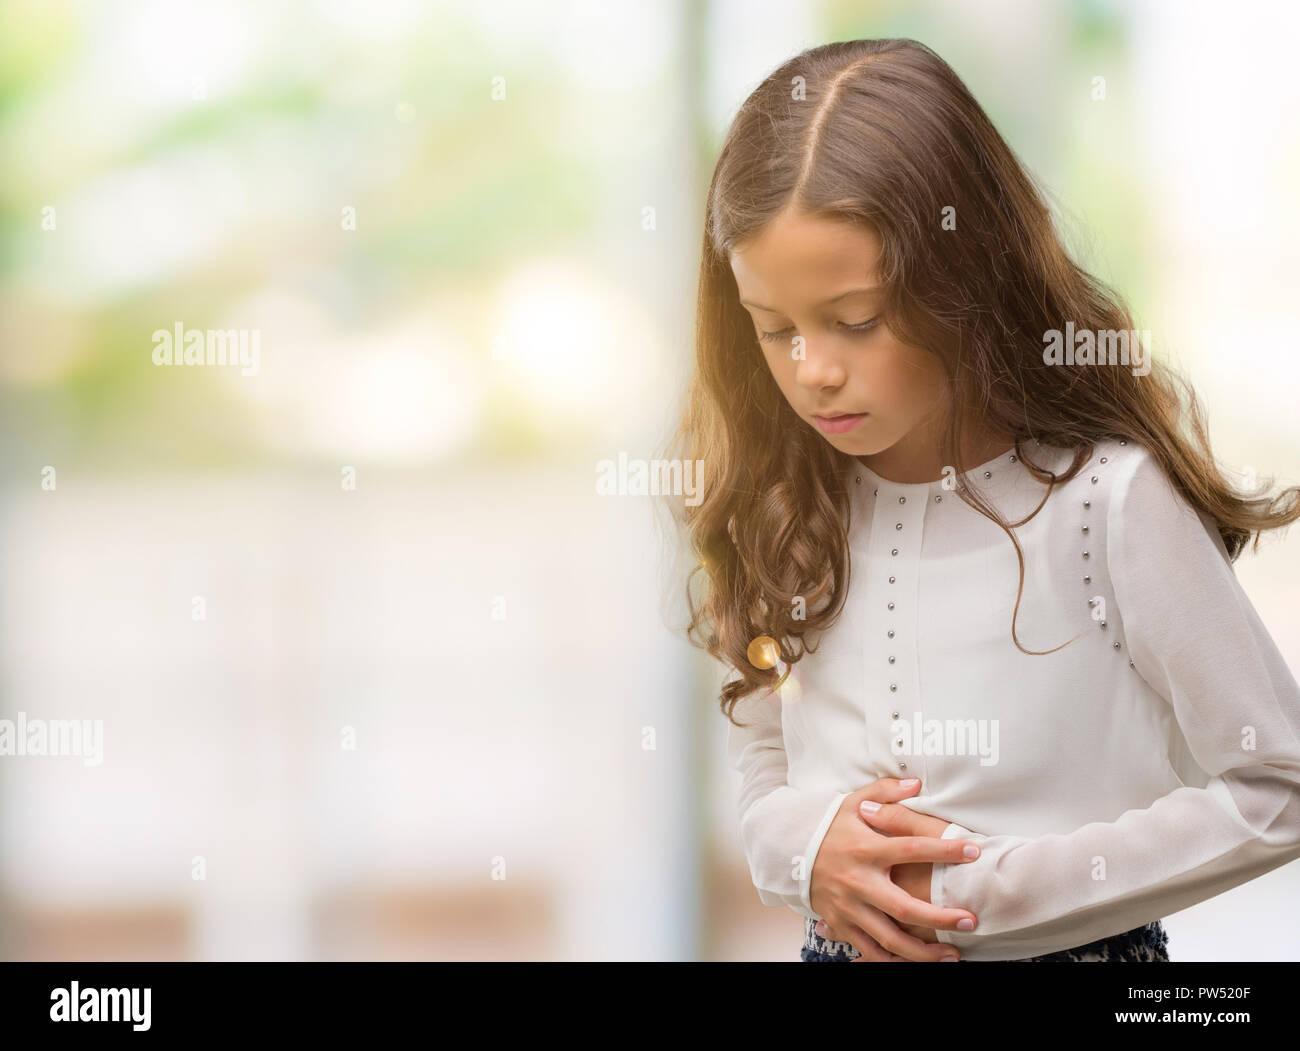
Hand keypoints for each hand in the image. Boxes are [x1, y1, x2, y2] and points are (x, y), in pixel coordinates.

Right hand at [809, 778, 978, 961]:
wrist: (786, 850)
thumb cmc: (826, 826)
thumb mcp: (852, 802)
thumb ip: (885, 793)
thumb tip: (917, 783)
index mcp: (866, 849)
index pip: (912, 848)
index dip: (945, 850)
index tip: (974, 852)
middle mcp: (859, 881)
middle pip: (905, 907)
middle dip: (940, 918)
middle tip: (970, 921)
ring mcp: (849, 907)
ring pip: (890, 938)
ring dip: (923, 951)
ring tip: (953, 955)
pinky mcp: (841, 924)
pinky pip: (869, 950)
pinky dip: (892, 961)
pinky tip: (916, 962)